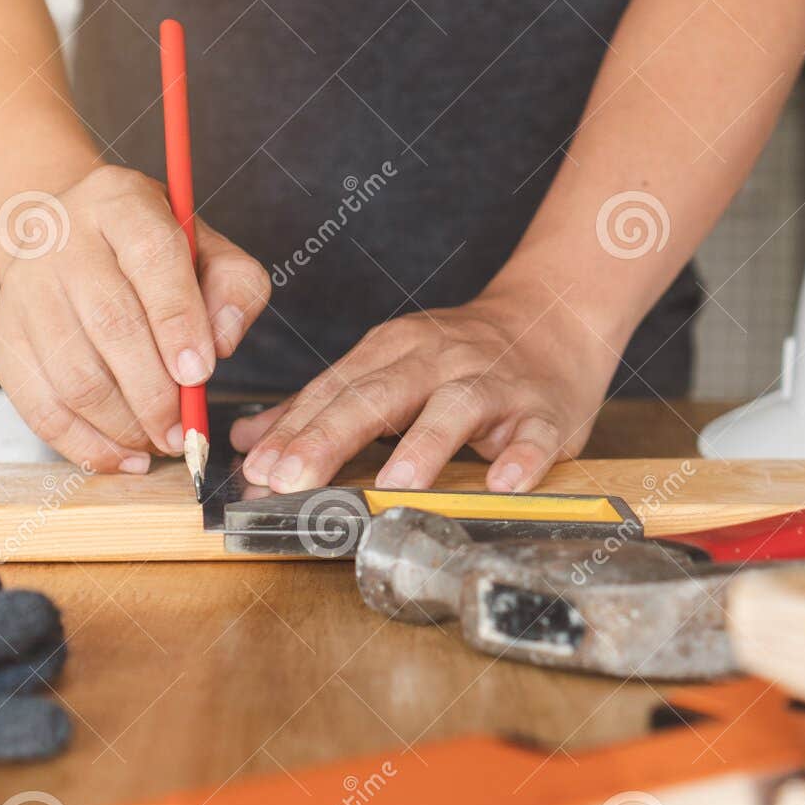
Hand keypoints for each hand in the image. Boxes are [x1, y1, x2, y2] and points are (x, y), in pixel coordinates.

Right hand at [0, 166, 269, 471]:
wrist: (60, 231)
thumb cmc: (148, 251)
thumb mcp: (205, 247)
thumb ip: (233, 288)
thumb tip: (222, 344)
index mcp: (122, 204)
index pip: (152, 257)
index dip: (177, 320)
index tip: (199, 373)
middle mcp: (65, 240)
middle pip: (110, 324)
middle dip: (154, 392)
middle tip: (185, 430)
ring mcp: (25, 288)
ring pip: (73, 373)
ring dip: (124, 423)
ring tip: (161, 442)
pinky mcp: (3, 334)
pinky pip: (38, 404)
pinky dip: (85, 443)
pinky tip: (125, 456)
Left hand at [231, 289, 620, 493]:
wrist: (555, 320)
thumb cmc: (462, 359)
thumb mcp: (388, 369)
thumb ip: (321, 406)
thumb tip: (249, 441)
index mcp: (394, 350)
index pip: (334, 390)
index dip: (293, 430)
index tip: (256, 468)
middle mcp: (439, 360)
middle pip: (380, 395)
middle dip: (331, 437)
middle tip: (292, 479)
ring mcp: (494, 383)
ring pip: (455, 409)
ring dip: (425, 446)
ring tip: (394, 484)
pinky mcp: (543, 412)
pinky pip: (534, 435)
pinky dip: (521, 459)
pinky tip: (504, 482)